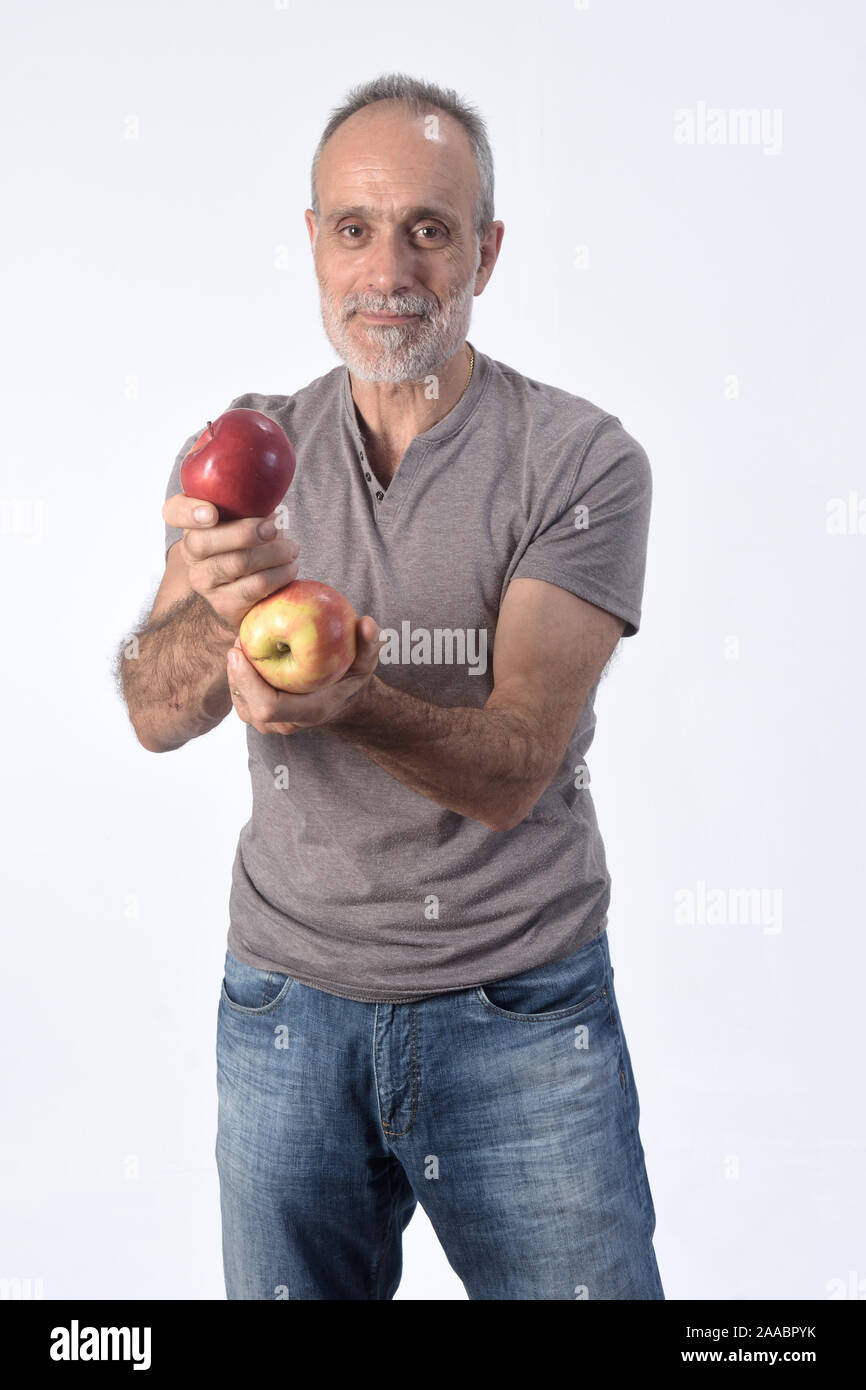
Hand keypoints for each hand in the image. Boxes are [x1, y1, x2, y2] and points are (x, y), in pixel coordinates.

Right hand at [161, 492, 299, 634]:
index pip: (174, 512)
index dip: (189, 511)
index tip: (212, 513)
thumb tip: (271, 489)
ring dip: (272, 553)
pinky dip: (279, 574)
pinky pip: (254, 586)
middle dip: (245, 532)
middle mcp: (192, 554)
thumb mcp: (243, 519)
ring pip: (236, 563)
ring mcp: (205, 581)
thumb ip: (247, 503)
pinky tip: (290, 568)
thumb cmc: (248, 545)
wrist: (245, 593)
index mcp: (192, 525)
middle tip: (273, 528)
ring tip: (292, 549)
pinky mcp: (224, 604)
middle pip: (205, 542)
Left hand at [227, 616, 383, 734]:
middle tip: (238, 638)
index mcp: (309, 711)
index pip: (268, 707)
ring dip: (235, 673)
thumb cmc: (350, 677)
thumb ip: (369, 644)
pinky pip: (241, 698)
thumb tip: (368, 623)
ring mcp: (272, 724)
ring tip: (240, 641)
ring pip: (241, 702)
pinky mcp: (261, 716)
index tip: (238, 651)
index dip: (248, 682)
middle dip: (236, 673)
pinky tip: (241, 650)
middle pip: (248, 706)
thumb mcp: (365, 660)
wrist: (340, 698)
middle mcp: (287, 724)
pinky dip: (238, 676)